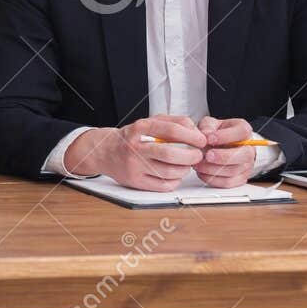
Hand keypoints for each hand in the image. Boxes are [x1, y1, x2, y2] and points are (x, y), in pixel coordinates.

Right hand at [63, 116, 205, 190]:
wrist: (105, 151)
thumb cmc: (132, 137)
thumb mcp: (148, 122)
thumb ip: (172, 122)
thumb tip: (195, 130)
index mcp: (139, 128)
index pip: (171, 130)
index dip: (191, 136)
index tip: (201, 140)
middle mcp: (135, 147)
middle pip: (170, 154)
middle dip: (191, 156)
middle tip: (198, 155)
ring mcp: (134, 166)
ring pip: (169, 172)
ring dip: (185, 169)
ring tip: (186, 164)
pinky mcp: (135, 181)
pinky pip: (164, 185)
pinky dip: (175, 180)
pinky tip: (174, 174)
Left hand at [193, 116, 258, 187]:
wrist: (218, 146)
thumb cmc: (215, 133)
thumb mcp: (209, 124)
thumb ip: (207, 127)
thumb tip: (204, 135)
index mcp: (243, 131)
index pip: (242, 132)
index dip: (226, 136)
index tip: (209, 138)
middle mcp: (248, 148)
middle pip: (244, 155)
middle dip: (223, 157)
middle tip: (207, 156)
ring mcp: (246, 165)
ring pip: (234, 170)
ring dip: (213, 169)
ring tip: (198, 164)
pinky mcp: (240, 178)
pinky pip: (228, 182)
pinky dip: (213, 179)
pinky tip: (202, 172)